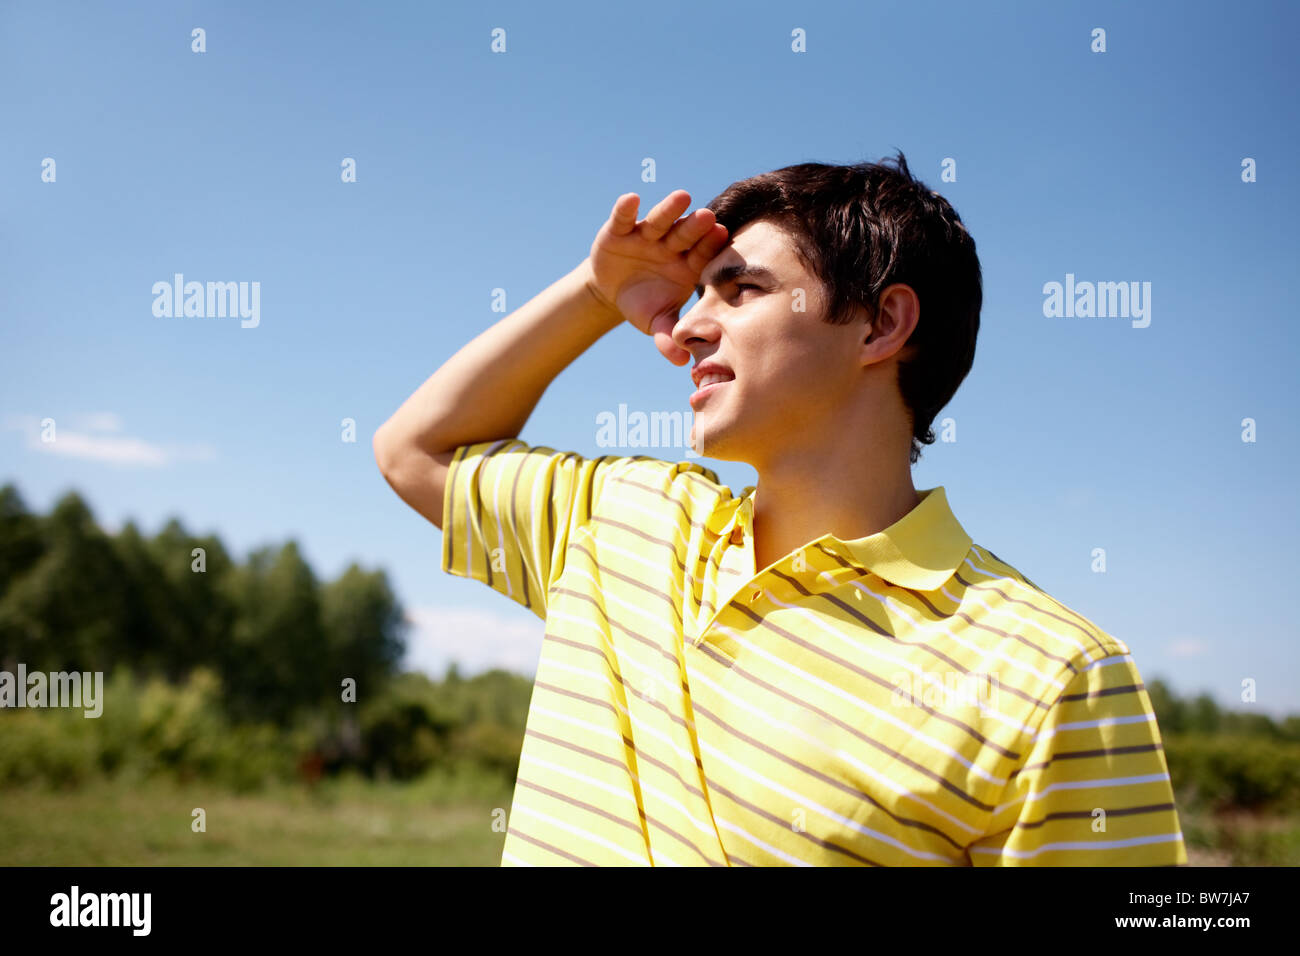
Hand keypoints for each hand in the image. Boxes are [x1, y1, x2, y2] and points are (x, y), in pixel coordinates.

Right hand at [586, 190, 728, 364]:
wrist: (612, 290)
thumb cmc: (643, 304)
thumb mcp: (655, 322)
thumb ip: (669, 337)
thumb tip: (680, 362)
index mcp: (686, 264)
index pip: (702, 252)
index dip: (710, 244)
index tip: (722, 235)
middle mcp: (670, 245)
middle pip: (685, 233)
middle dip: (695, 225)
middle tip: (708, 217)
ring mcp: (646, 234)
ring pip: (660, 220)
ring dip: (669, 209)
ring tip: (682, 198)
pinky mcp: (619, 229)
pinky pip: (624, 217)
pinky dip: (626, 208)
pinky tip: (632, 199)